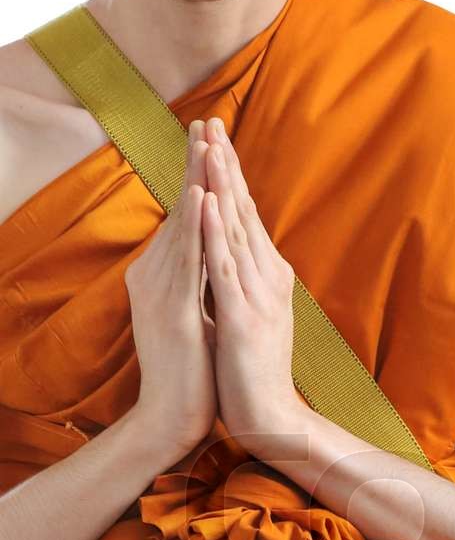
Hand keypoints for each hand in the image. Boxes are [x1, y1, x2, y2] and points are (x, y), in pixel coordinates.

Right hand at [124, 120, 217, 458]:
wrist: (173, 419)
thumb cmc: (190, 372)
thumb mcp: (193, 316)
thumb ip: (195, 284)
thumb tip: (209, 258)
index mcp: (164, 278)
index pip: (185, 218)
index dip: (199, 178)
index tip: (212, 141)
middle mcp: (156, 277)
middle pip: (181, 210)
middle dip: (195, 165)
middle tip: (206, 120)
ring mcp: (162, 293)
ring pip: (183, 226)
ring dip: (195, 181)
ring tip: (204, 141)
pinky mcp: (173, 311)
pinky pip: (188, 261)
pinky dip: (195, 227)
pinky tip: (203, 196)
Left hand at [198, 116, 301, 441]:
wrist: (271, 417)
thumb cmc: (253, 371)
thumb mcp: (248, 315)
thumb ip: (242, 281)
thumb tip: (229, 252)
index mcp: (267, 276)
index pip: (245, 215)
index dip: (230, 175)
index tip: (215, 137)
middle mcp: (268, 277)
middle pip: (243, 211)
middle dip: (227, 165)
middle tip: (213, 121)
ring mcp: (257, 296)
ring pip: (236, 231)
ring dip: (223, 187)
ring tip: (211, 148)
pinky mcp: (243, 317)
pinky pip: (225, 268)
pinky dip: (216, 234)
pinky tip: (206, 205)